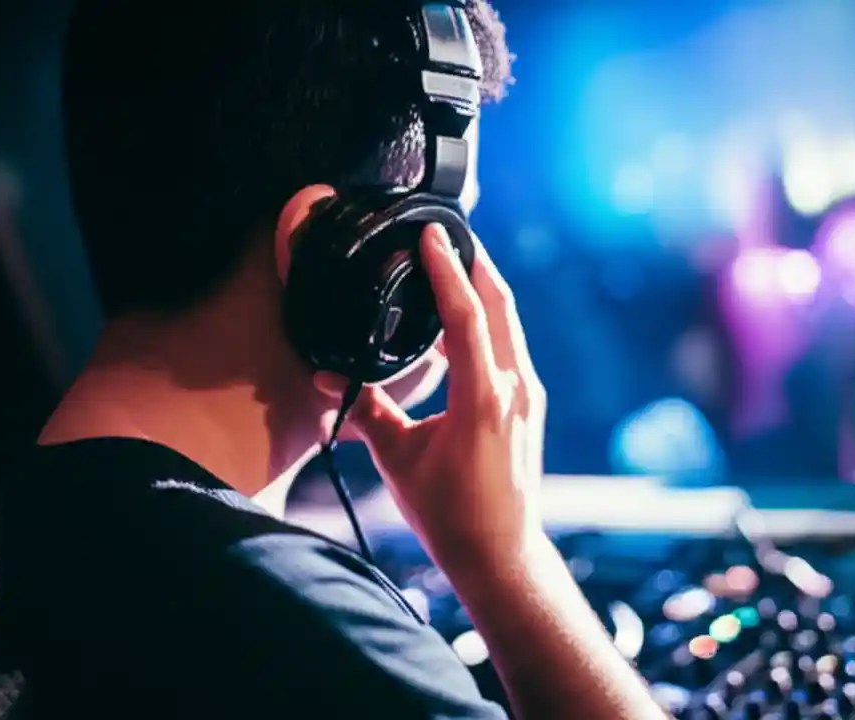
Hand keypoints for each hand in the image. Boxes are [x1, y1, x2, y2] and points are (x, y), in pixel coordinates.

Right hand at [342, 224, 546, 571]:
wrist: (499, 552)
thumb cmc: (450, 512)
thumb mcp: (399, 459)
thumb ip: (365, 411)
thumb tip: (326, 378)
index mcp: (484, 399)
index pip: (467, 317)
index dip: (447, 272)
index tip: (431, 237)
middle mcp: (514, 389)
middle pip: (500, 306)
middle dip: (475, 264)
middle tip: (448, 233)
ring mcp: (528, 395)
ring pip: (509, 323)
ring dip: (483, 289)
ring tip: (454, 264)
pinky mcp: (528, 404)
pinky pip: (509, 345)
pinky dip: (489, 320)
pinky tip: (466, 316)